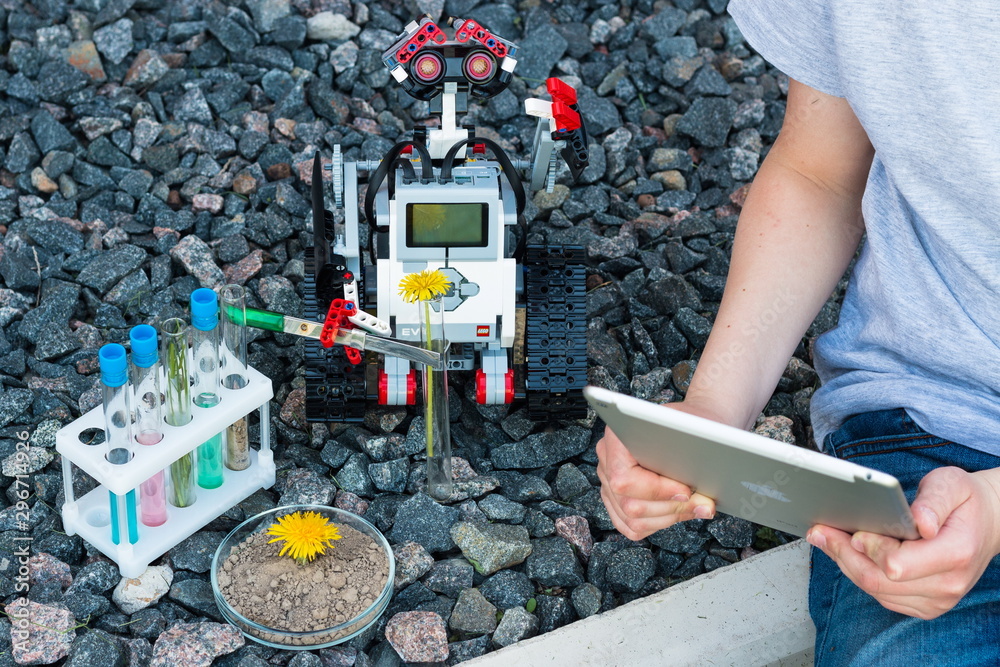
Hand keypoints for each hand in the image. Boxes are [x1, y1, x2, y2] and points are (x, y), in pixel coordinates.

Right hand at [596, 402, 717, 540]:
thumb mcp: (695, 431)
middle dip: (670, 509)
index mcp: (617, 437)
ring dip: (667, 519)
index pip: (624, 479)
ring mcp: (608, 479)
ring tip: (694, 508)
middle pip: (629, 505)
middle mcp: (607, 459)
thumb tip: (702, 499)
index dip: (657, 491)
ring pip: (631, 520)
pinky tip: (676, 513)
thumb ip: (692, 460)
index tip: (686, 490)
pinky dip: (656, 524)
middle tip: (701, 504)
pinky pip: (629, 525)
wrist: (689, 422)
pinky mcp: (615, 496)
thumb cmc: (691, 421)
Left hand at [806, 466, 999, 619]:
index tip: (851, 529)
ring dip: (846, 564)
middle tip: (820, 531)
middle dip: (843, 554)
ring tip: (827, 538)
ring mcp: (936, 600)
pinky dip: (859, 573)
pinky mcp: (923, 605)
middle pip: (878, 581)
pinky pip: (881, 596)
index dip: (869, 547)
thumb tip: (919, 521)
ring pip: (875, 591)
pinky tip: (847, 552)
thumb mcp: (952, 485)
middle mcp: (947, 585)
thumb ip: (933, 501)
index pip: (896, 564)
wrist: (986, 524)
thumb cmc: (964, 501)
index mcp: (955, 554)